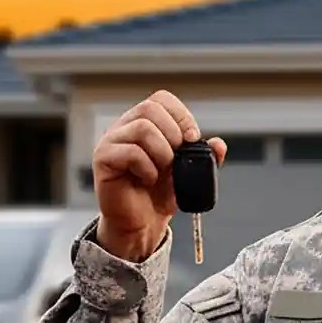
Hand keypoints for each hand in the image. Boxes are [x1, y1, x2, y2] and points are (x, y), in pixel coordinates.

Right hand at [93, 90, 226, 260]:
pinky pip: (130, 152)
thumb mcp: (188, 172)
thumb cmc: (158, 194)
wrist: (142, 223)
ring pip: (142, 128)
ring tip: (161, 171)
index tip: (192, 139)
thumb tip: (218, 144)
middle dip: (173, 134)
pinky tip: (147, 179)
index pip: (161, 99)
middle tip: (176, 159)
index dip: (181, 116)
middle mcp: (125, 127)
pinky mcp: (103, 159)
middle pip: (150, 108)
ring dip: (162, 152)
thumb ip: (204, 157)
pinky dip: (147, 167)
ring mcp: (111, 141)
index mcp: (144, 123)